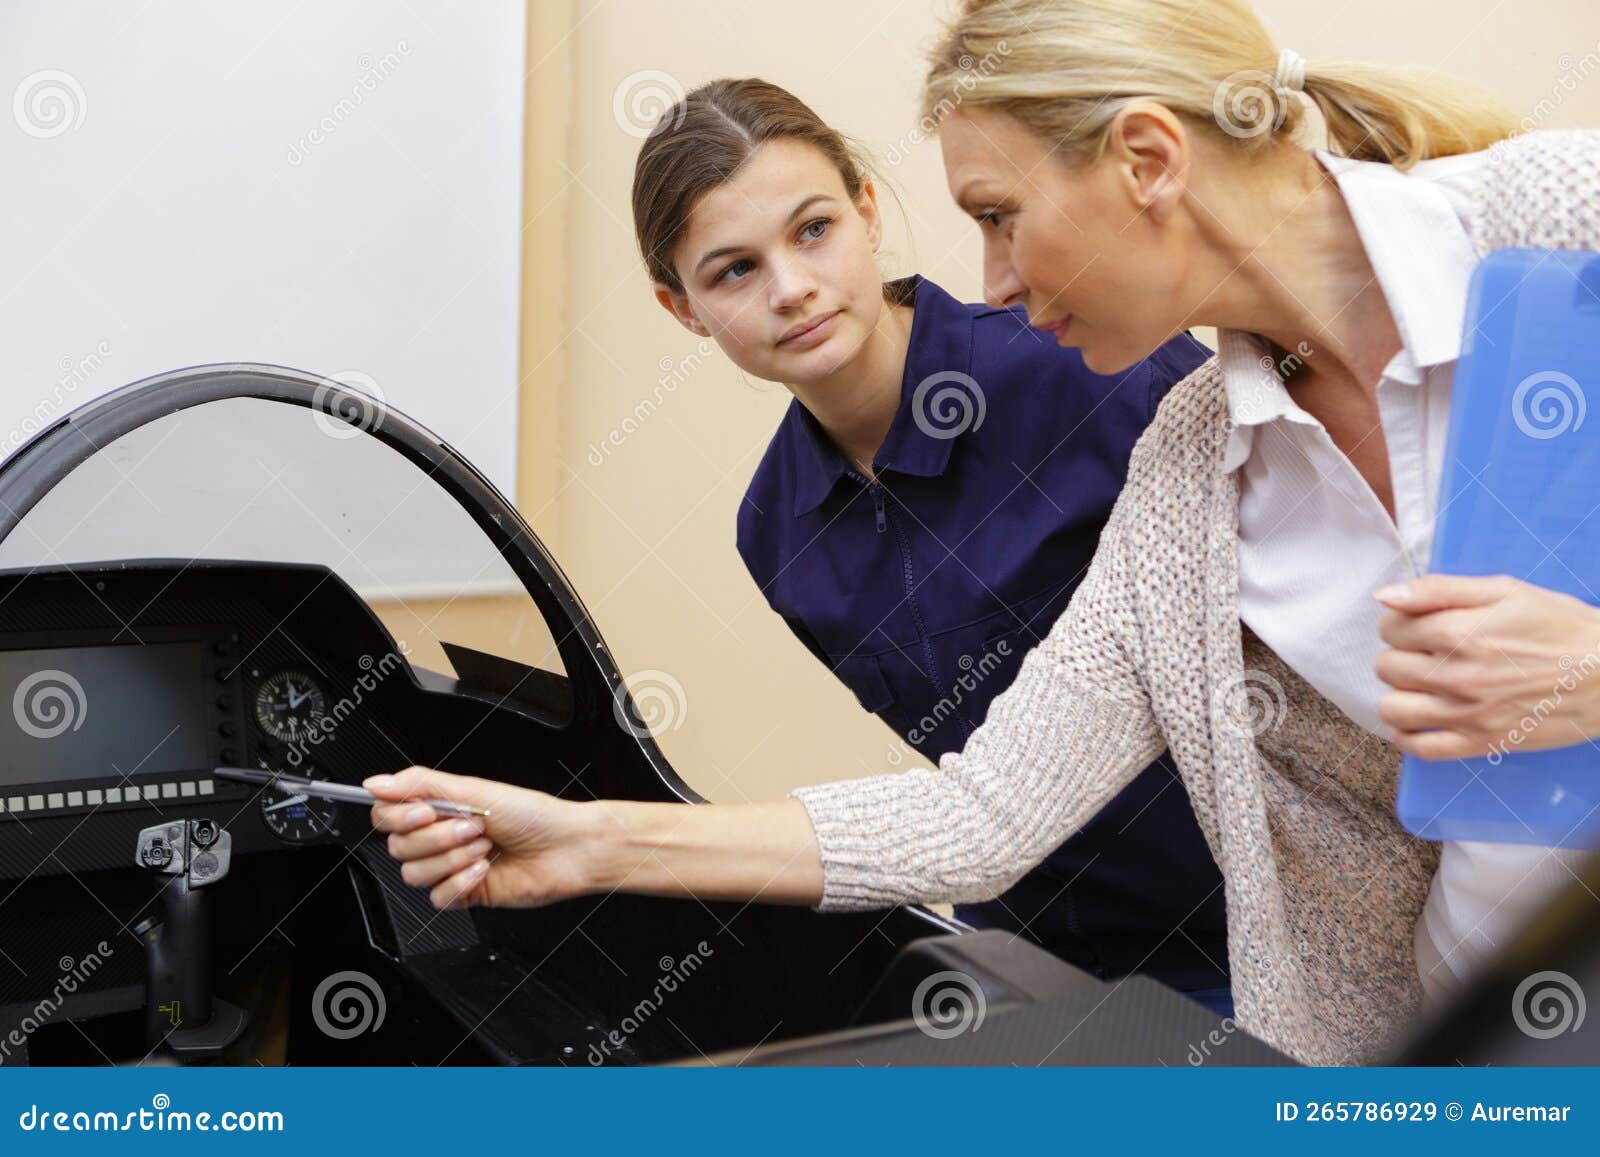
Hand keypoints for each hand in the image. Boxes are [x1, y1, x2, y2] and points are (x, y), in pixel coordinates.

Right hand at [366, 766, 610, 909]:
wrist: (568, 849)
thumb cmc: (535, 816)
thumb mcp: (476, 789)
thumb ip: (422, 784)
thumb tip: (377, 782)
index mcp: (441, 807)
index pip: (387, 815)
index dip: (397, 817)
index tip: (426, 812)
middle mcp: (442, 836)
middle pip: (397, 846)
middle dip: (438, 837)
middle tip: (473, 827)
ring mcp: (451, 866)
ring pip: (414, 874)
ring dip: (452, 859)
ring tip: (484, 848)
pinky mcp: (463, 893)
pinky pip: (437, 898)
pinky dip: (460, 882)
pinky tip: (484, 870)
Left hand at [1374, 574, 1599, 759]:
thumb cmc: (1559, 626)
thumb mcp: (1504, 591)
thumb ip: (1438, 589)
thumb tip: (1385, 596)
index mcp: (1458, 632)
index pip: (1390, 628)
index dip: (1401, 623)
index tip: (1420, 625)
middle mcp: (1457, 675)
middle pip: (1386, 666)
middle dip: (1400, 655)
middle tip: (1427, 654)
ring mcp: (1467, 714)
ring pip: (1392, 709)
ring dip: (1399, 694)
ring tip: (1420, 686)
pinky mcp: (1481, 743)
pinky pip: (1418, 749)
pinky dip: (1406, 736)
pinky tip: (1418, 720)